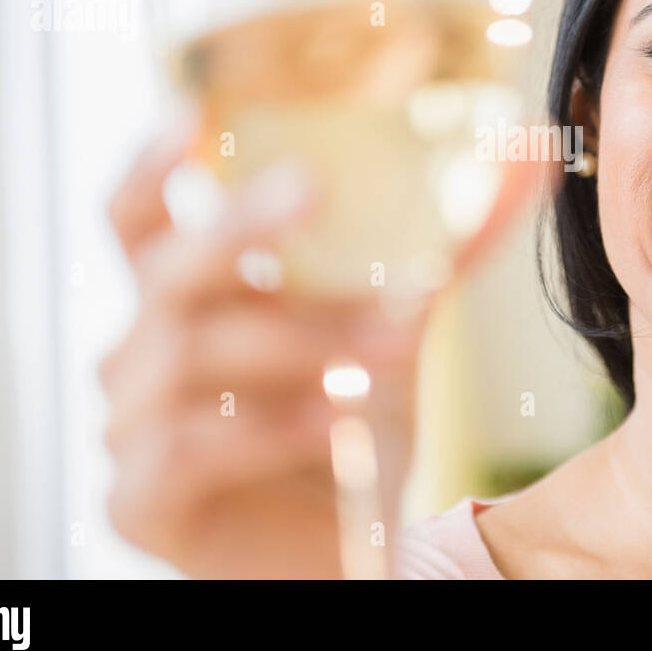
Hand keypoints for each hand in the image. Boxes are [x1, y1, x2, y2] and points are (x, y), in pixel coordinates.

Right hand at [98, 106, 545, 577]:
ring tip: (388, 346)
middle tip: (312, 189)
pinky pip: (193, 445)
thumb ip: (443, 247)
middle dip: (241, 226)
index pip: (137, 219)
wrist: (356, 540)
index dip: (153, 165)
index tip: (193, 110)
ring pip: (195, 353)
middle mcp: (141, 351)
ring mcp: (129, 427)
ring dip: (301, 339)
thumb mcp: (396, 321)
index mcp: (187, 297)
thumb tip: (522, 162)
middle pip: (167, 269)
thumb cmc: (355, 418)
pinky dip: (273, 425)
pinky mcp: (139, 501)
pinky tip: (341, 419)